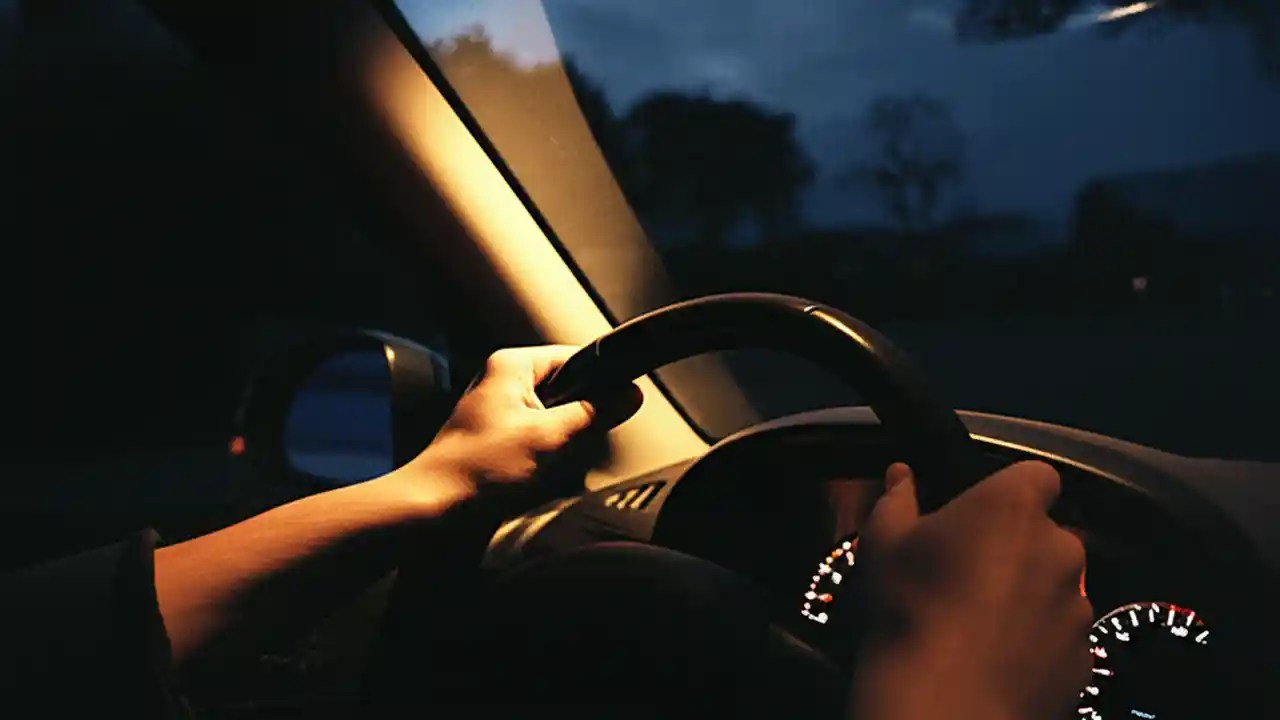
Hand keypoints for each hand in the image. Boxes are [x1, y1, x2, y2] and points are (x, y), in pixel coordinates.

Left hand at [396, 345, 642, 512]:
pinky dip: (545, 463)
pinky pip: (539, 444)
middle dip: (579, 426)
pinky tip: (533, 481)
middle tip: (570, 449)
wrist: (433, 509)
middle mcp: (504, 382)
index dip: (602, 381)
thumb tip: (629, 395)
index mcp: (512, 366)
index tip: (620, 403)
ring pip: (557, 423)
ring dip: (563, 450)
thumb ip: (595, 413)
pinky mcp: (498, 440)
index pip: (576, 357)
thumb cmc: (478, 469)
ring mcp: (500, 412)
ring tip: (545, 470)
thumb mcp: (551, 438)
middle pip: (569, 392)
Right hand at [850, 461, 1091, 719]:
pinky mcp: (1084, 656)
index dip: (1013, 492)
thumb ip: (898, 499)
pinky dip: (1038, 643)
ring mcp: (1078, 605)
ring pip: (1057, 588)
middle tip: (971, 574)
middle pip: (1048, 535)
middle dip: (1019, 549)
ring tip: (982, 625)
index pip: (1038, 476)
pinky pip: (1062, 637)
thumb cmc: (911, 607)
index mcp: (1013, 506)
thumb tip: (902, 474)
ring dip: (1030, 597)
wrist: (944, 702)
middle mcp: (1060, 547)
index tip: (983, 514)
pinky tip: (998, 659)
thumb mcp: (884, 542)